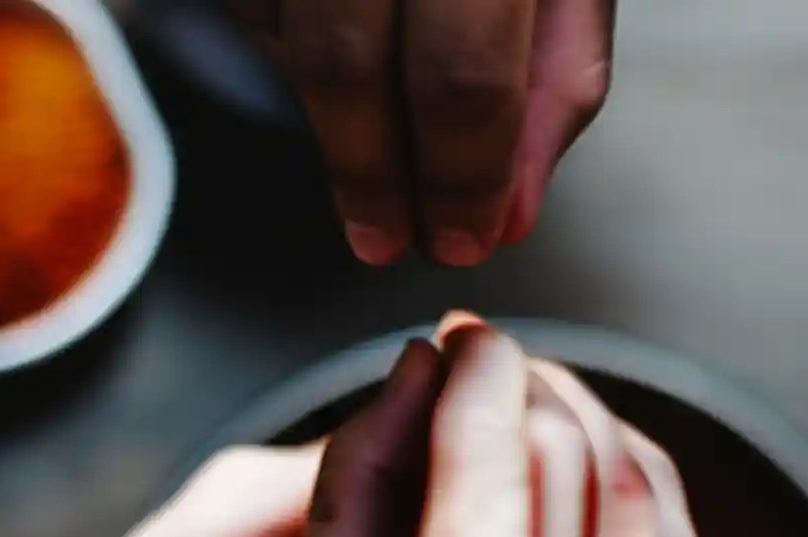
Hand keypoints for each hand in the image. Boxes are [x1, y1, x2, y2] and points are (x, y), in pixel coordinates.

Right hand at [228, 0, 613, 266]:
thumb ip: (555, 84)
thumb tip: (507, 212)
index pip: (463, 70)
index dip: (459, 176)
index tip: (463, 241)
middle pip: (347, 60)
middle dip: (373, 176)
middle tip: (392, 243)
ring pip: (292, 35)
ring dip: (336, 115)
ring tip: (383, 145)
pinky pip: (252, 2)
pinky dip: (293, 42)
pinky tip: (348, 48)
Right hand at [274, 315, 699, 536]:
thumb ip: (354, 491)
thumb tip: (412, 373)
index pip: (492, 446)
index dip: (483, 364)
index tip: (465, 338)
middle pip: (571, 458)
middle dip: (532, 384)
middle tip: (490, 368)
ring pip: (643, 499)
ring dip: (597, 423)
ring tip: (545, 402)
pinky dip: (651, 490)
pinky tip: (609, 466)